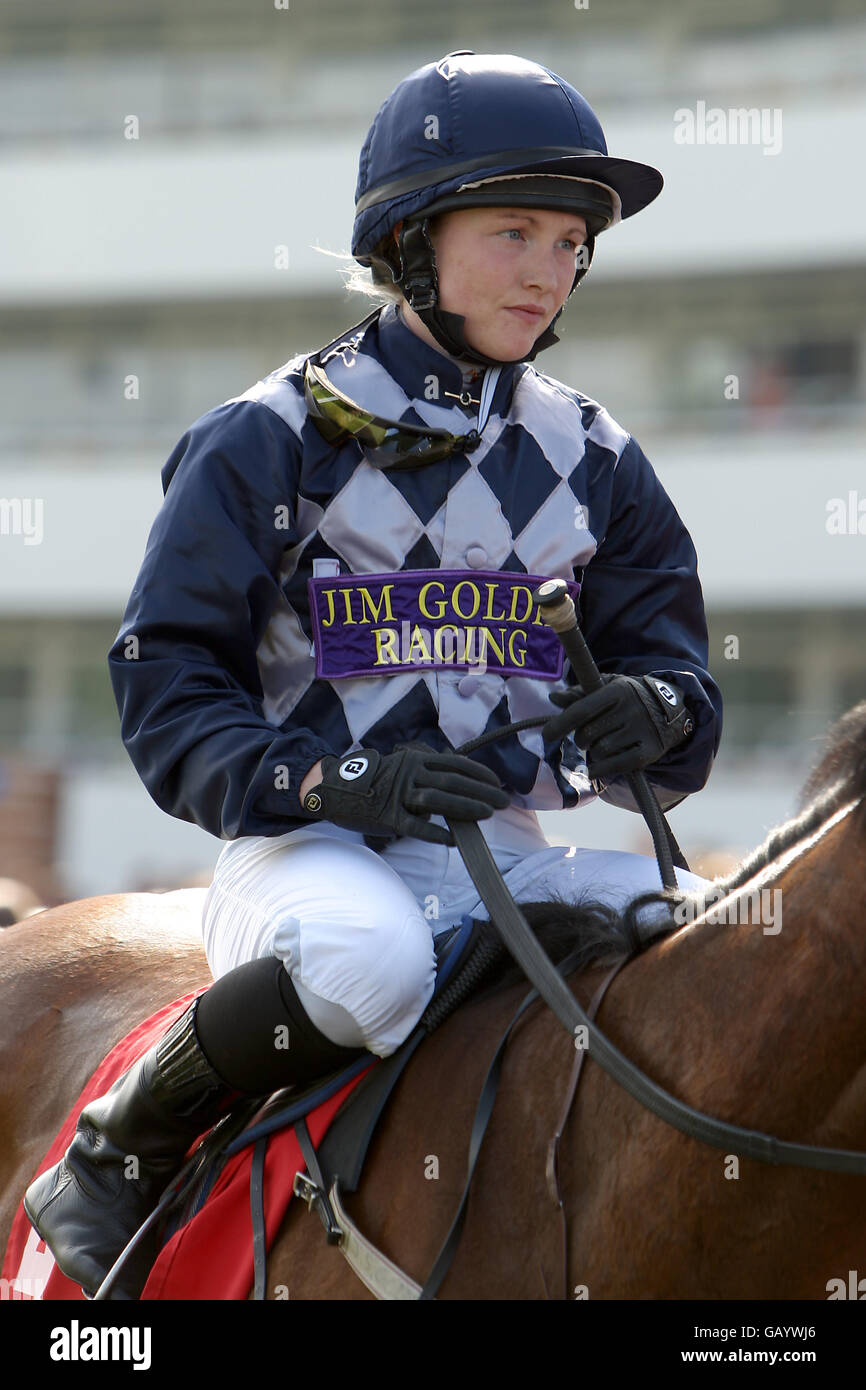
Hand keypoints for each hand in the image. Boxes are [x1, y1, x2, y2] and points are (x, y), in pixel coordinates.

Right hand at [301, 742, 509, 845]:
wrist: (337, 788)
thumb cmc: (376, 779)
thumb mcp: (402, 765)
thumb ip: (426, 770)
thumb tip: (457, 779)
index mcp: (416, 760)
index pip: (455, 764)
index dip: (479, 774)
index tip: (497, 782)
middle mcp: (410, 774)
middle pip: (453, 782)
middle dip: (481, 792)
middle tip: (502, 801)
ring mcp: (399, 795)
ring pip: (438, 801)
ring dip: (465, 808)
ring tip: (486, 815)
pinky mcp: (389, 817)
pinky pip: (416, 827)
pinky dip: (435, 833)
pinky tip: (453, 840)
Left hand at [542, 674, 694, 780]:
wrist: (675, 708)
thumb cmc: (630, 697)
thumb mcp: (609, 687)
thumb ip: (581, 694)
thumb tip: (554, 698)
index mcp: (616, 691)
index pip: (581, 711)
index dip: (560, 725)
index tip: (546, 735)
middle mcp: (630, 709)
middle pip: (587, 734)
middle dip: (581, 739)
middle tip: (587, 738)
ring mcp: (642, 730)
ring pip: (600, 751)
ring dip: (594, 753)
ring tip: (601, 746)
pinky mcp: (651, 750)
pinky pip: (617, 766)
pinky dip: (601, 770)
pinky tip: (595, 769)